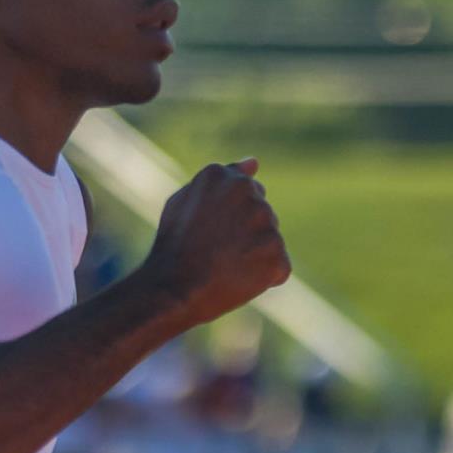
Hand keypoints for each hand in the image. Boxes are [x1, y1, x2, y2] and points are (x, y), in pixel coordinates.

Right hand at [138, 158, 290, 325]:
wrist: (173, 290)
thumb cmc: (174, 247)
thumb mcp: (183, 202)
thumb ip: (221, 178)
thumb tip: (253, 162)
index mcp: (223, 176)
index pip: (246, 191)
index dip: (228, 217)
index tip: (209, 231)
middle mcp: (249, 193)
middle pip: (262, 214)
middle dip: (245, 232)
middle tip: (216, 251)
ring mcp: (266, 225)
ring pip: (270, 240)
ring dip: (255, 254)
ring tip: (225, 267)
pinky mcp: (278, 256)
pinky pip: (279, 268)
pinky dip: (264, 278)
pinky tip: (239, 281)